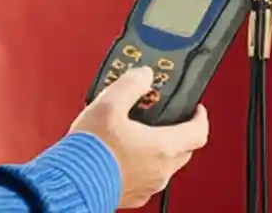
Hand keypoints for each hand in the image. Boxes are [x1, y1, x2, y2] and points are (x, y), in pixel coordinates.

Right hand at [69, 66, 209, 208]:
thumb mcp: (109, 103)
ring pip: (166, 165)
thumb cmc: (91, 149)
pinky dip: (143, 164)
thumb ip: (131, 84)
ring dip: (160, 149)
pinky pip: (147, 178)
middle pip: (185, 149)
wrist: (71, 182)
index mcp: (162, 147)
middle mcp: (160, 170)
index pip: (199, 132)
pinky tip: (124, 154)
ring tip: (140, 134)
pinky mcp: (132, 196)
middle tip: (168, 119)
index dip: (200, 117)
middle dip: (181, 132)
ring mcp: (147, 186)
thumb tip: (144, 76)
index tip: (195, 108)